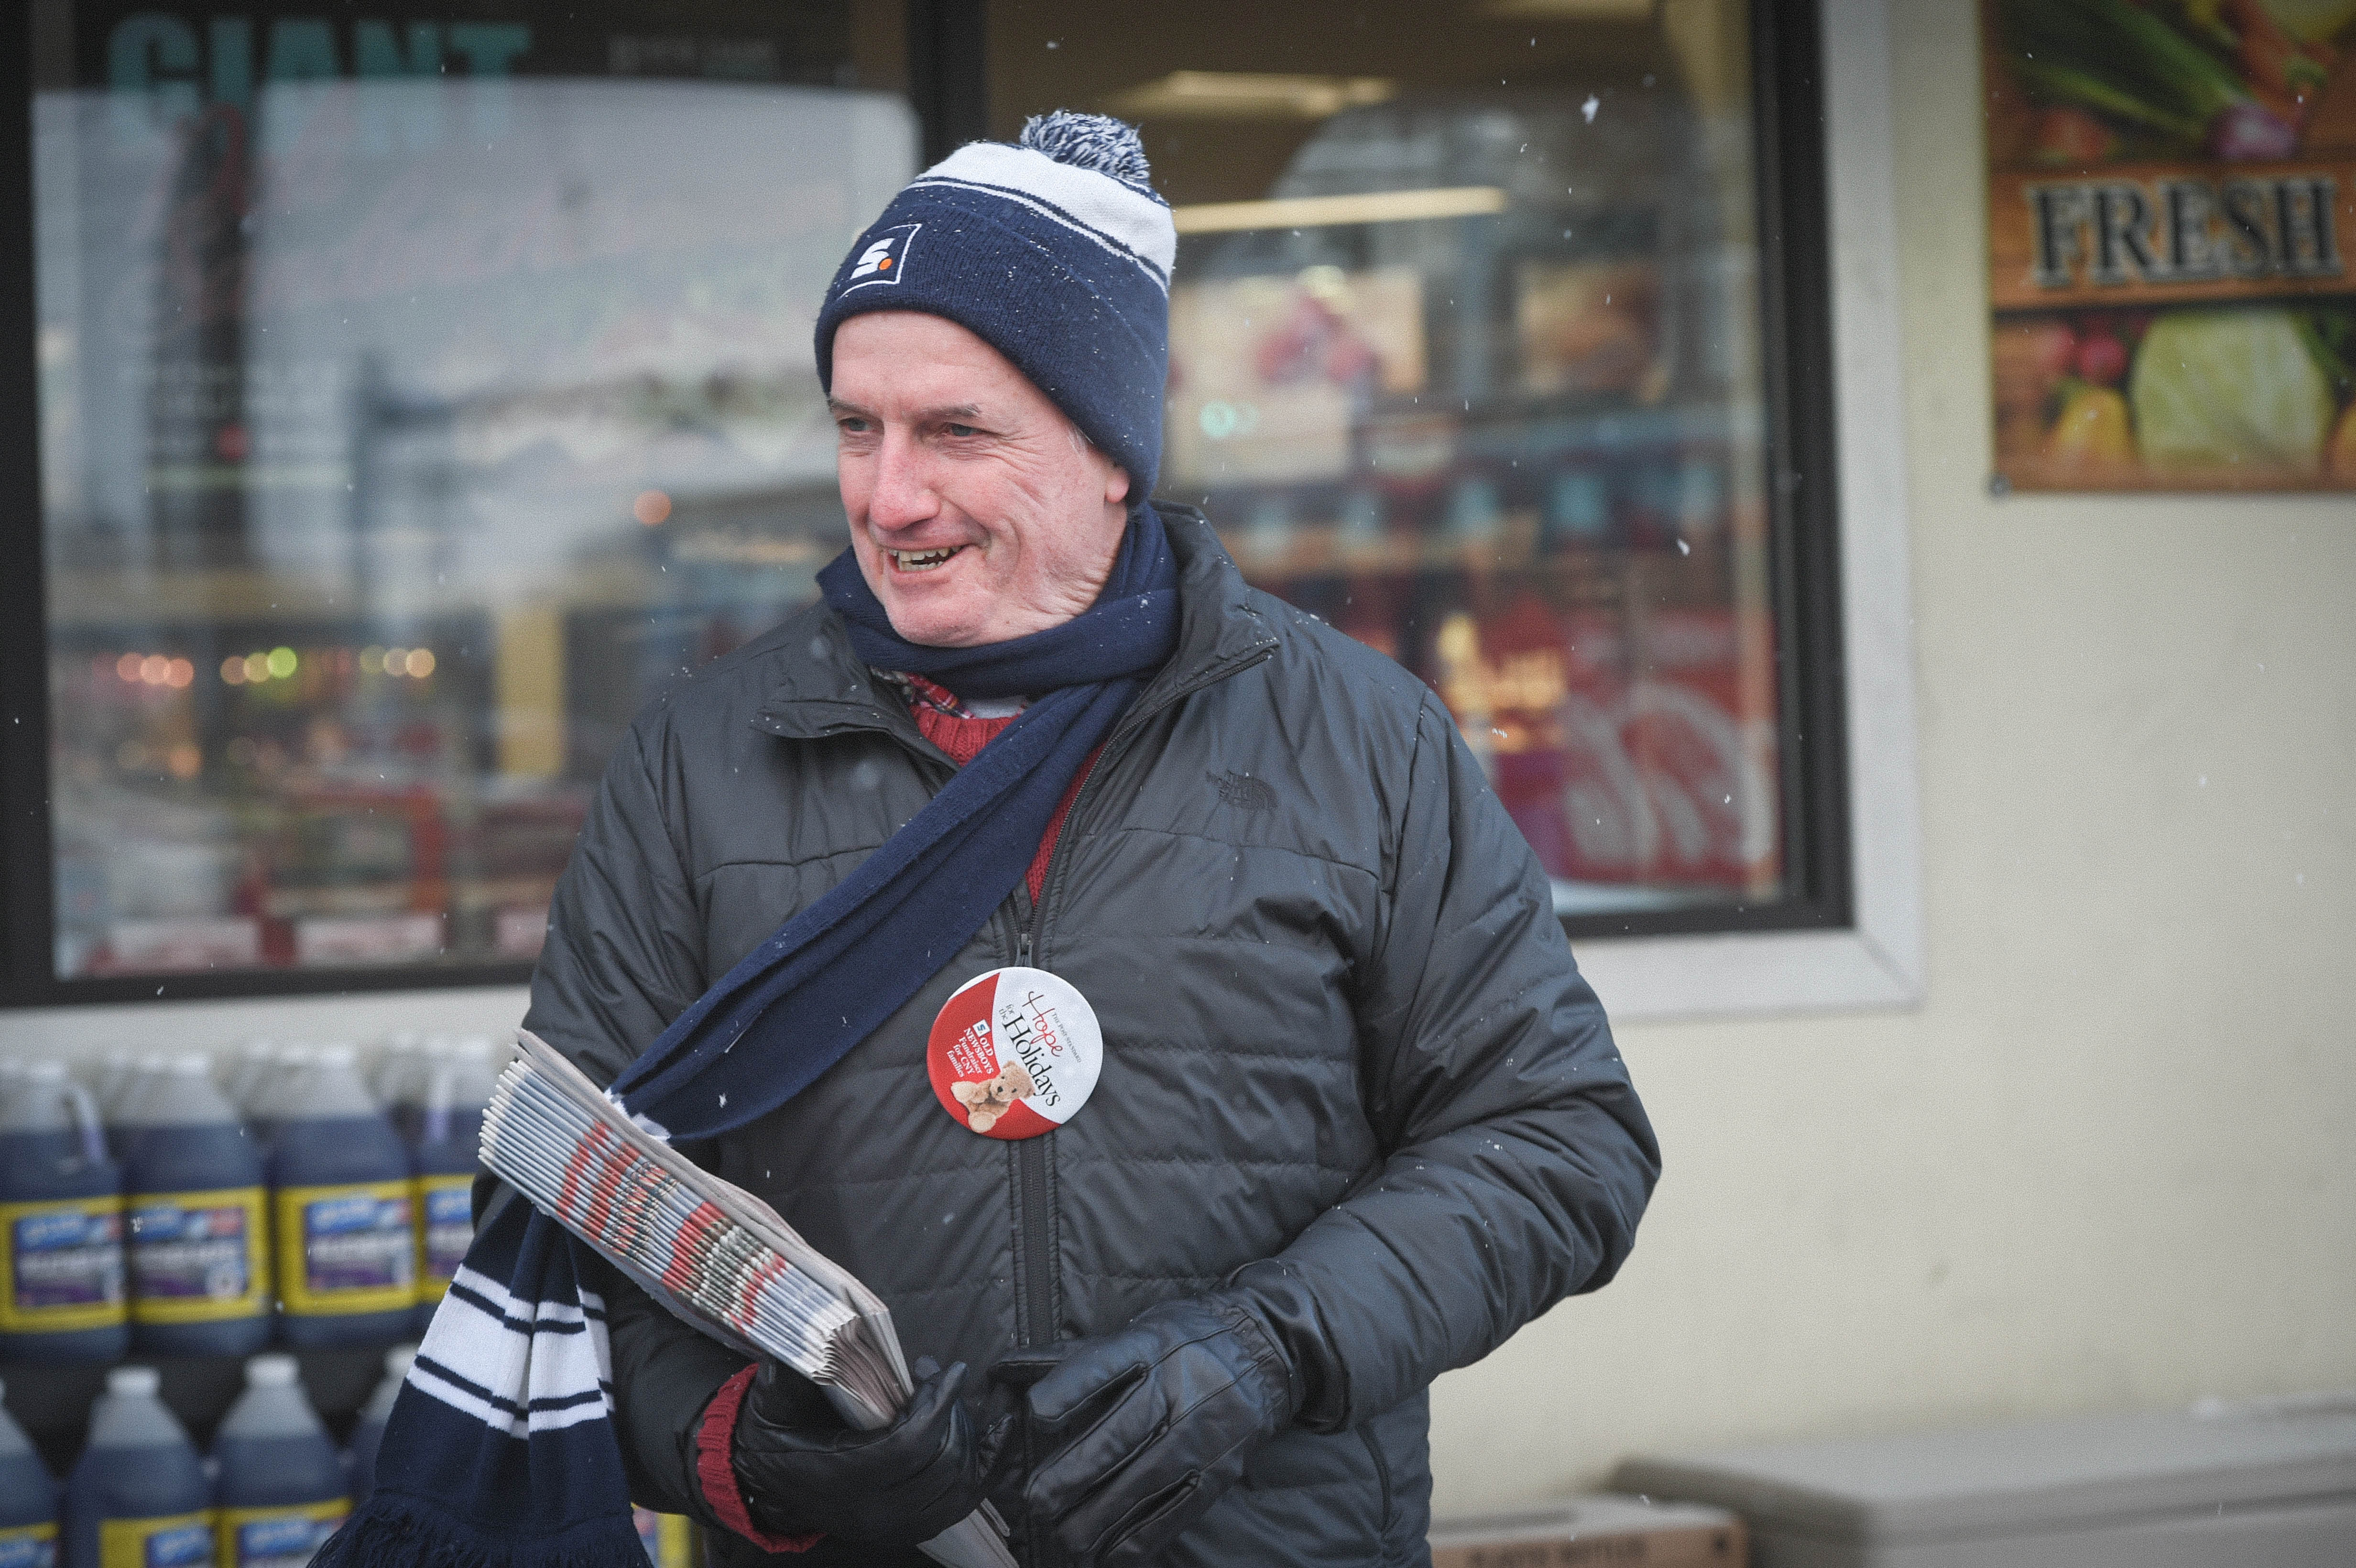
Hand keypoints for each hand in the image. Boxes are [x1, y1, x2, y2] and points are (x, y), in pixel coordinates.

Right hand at [731, 1358, 1003, 1546]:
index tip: (952, 1371)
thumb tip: (826, 1328)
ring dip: (967, 1434)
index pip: (906, 1446)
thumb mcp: (771, 1399)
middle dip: (951, 1412)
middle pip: (939, 1463)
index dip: (937, 1406)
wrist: (763, 1479)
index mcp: (836, 1477)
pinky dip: (984, 1467)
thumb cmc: (772, 1431)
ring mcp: (890, 1526)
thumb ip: (794, 1369)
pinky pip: (961, 1502)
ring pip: (956, 1484)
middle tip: (940, 1376)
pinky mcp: (905, 1528)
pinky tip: (996, 1436)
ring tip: (949, 1396)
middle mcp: (868, 1511)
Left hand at [1002, 1295, 1302, 1565]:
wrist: (1269, 1348)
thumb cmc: (1185, 1339)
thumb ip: (1072, 1356)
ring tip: (1065, 1535)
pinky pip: (1178, 1509)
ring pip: (1144, 1480)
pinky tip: (1111, 1552)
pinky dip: (1142, 1536)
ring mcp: (1202, 1429)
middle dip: (1073, 1472)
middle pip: (1119, 1433)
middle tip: (1037, 1500)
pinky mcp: (1221, 1468)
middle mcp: (1177, 1383)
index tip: (1037, 1414)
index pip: (1103, 1364)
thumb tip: (1002, 1368)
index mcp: (1150, 1343)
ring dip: (1099, 1515)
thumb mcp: (1137, 1330)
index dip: (1069, 1389)